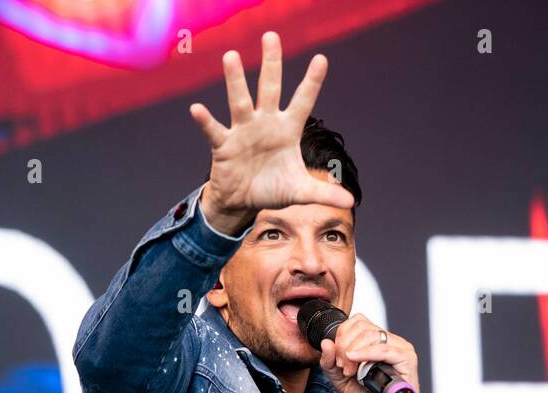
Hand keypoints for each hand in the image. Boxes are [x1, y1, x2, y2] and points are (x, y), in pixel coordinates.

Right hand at [190, 31, 352, 235]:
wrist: (243, 201)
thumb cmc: (273, 188)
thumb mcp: (300, 192)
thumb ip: (323, 193)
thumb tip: (350, 202)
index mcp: (287, 130)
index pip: (302, 101)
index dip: (311, 82)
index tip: (322, 58)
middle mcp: (265, 123)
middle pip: (270, 88)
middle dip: (272, 63)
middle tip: (271, 36)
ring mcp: (243, 131)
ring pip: (240, 101)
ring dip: (236, 80)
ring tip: (231, 56)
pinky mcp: (224, 145)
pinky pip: (214, 130)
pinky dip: (205, 121)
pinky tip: (197, 109)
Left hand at [318, 315, 435, 392]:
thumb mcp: (341, 380)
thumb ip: (330, 362)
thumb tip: (325, 342)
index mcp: (376, 341)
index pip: (357, 321)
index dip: (342, 335)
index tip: (337, 358)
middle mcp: (389, 341)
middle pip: (362, 326)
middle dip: (345, 345)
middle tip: (343, 367)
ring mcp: (399, 347)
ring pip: (371, 334)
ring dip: (353, 352)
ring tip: (351, 372)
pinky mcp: (407, 358)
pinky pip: (384, 349)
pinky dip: (366, 353)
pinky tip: (355, 360)